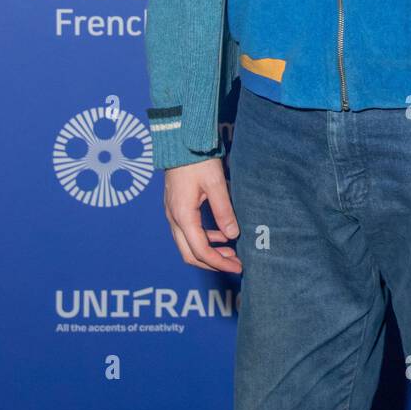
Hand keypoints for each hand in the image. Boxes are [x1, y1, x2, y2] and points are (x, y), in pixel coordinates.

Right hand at [163, 158, 241, 272]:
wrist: (180, 142)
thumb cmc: (197, 160)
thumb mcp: (215, 184)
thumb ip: (223, 210)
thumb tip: (232, 234)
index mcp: (183, 215)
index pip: (200, 250)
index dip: (219, 263)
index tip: (238, 267)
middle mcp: (174, 218)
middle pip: (190, 253)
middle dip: (213, 263)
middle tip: (236, 265)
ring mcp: (173, 213)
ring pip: (188, 244)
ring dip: (209, 252)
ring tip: (232, 252)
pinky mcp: (176, 207)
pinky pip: (188, 232)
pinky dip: (205, 239)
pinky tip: (222, 235)